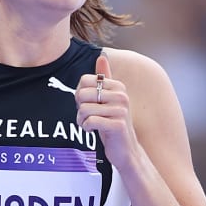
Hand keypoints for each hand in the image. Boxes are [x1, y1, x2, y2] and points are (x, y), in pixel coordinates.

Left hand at [75, 53, 140, 168]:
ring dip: (82, 120)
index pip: (84, 81)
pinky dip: (87, 128)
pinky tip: (94, 130)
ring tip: (91, 125)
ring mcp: (121, 110)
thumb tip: (102, 56)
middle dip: (79, 108)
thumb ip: (104, 79)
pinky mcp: (118, 125)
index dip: (80, 94)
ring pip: (83, 109)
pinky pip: (90, 121)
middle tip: (88, 116)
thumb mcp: (107, 99)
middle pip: (82, 94)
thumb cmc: (112, 123)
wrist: (125, 149)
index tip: (88, 104)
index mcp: (117, 86)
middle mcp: (121, 95)